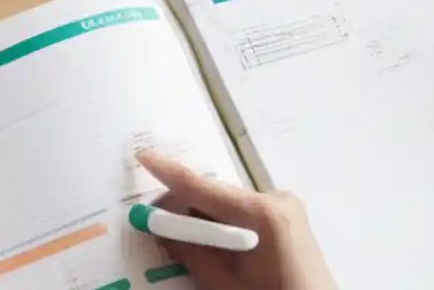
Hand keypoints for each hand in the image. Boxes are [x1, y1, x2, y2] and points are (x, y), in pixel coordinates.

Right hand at [136, 150, 336, 289]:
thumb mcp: (226, 285)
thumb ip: (193, 254)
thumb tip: (162, 229)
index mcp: (263, 215)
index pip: (205, 190)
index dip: (170, 174)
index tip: (144, 155)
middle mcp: (277, 199)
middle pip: (217, 196)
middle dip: (184, 206)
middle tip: (155, 222)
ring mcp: (287, 206)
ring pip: (230, 204)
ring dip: (204, 217)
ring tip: (182, 237)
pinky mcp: (289, 217)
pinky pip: (246, 212)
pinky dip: (225, 223)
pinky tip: (213, 241)